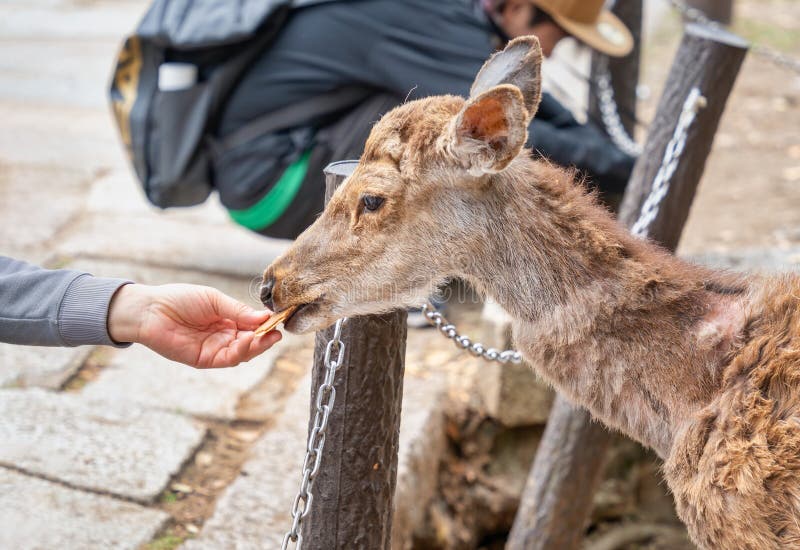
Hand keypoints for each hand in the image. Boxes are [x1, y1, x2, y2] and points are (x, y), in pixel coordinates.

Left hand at [108, 284, 281, 367]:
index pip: (252, 325)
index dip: (266, 323)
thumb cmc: (179, 299)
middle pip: (251, 341)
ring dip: (257, 346)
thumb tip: (264, 316)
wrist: (150, 310)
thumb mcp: (214, 300)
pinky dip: (241, 352)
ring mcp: (215, 349)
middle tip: (277, 331)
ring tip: (267, 336)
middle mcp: (223, 336)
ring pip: (243, 352)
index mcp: (227, 319)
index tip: (279, 318)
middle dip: (266, 337)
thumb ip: (238, 310)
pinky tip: (248, 341)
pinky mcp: (204, 360)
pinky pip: (228, 359)